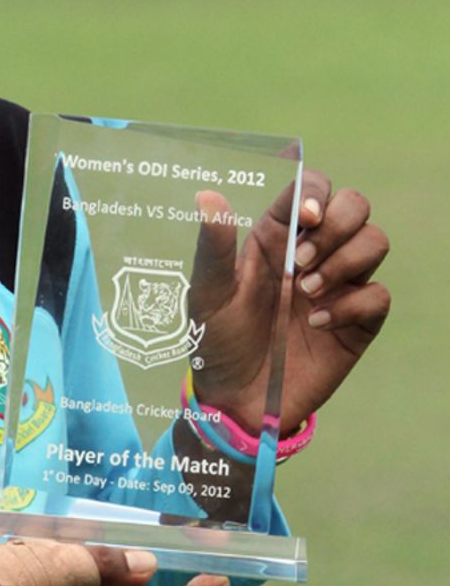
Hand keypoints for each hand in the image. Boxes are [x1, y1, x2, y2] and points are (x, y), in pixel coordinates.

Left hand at [188, 172, 389, 432]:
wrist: (235, 397)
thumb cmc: (215, 338)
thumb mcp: (206, 292)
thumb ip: (213, 247)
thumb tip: (208, 196)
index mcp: (275, 235)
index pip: (312, 188)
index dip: (316, 191)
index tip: (304, 216)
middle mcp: (312, 252)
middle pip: (355, 205)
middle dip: (337, 225)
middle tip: (301, 262)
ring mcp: (338, 284)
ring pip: (375, 242)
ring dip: (346, 262)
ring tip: (307, 293)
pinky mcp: (357, 321)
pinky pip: (379, 295)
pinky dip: (353, 305)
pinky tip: (317, 323)